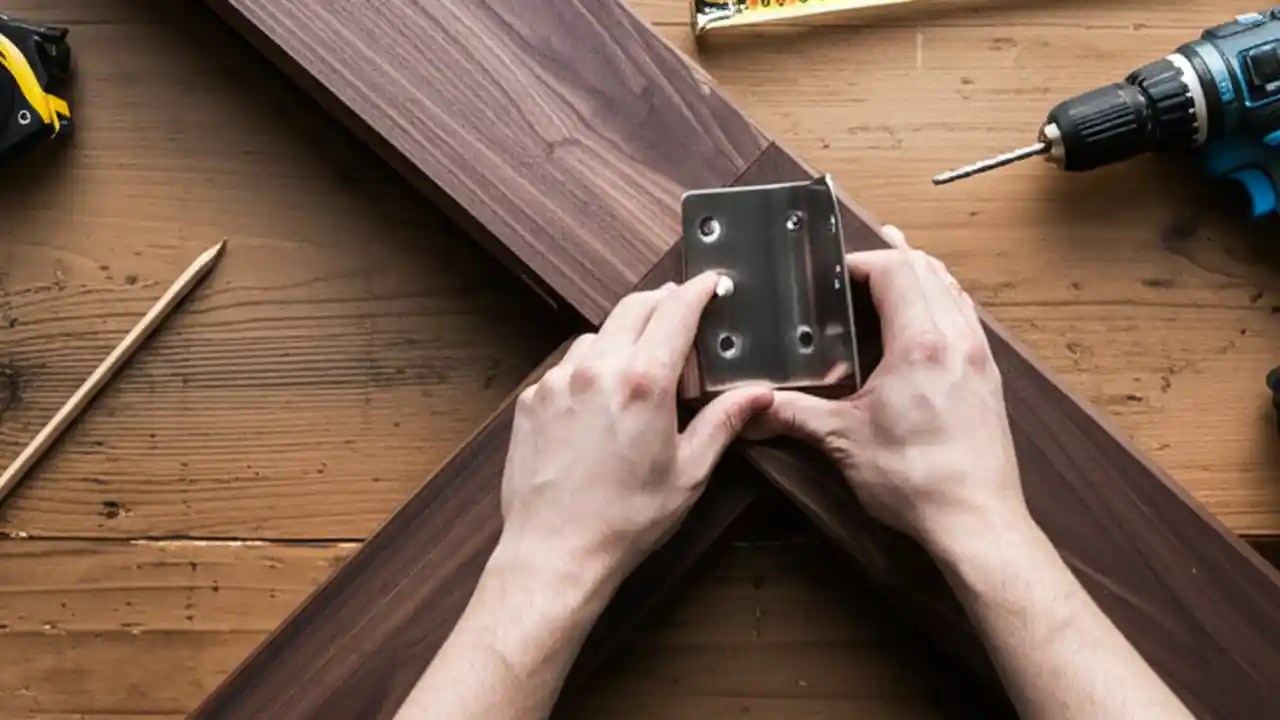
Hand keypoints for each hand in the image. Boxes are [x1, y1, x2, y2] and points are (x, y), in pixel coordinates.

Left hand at [498, 273, 773, 589]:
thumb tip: (758, 395)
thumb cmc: (624, 520)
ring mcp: (558, 382)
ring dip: (624, 339)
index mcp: (643, 382)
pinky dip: (589, 369)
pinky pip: (566, 366)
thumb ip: (723, 422)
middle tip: (682, 319)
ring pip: (598, 335)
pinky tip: (601, 403)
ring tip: (640, 375)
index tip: (711, 282)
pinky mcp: (532, 400)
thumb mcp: (689, 472)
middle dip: (663, 303)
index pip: (676, 311)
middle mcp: (597, 370)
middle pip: (635, 307)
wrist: (555, 551)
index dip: (698, 290)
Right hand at [752, 228, 1025, 547]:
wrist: (977, 521)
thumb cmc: (917, 480)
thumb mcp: (842, 441)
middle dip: (895, 256)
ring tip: (902, 262)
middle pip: (929, 271)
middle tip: (870, 245)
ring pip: (954, 291)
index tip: (834, 271)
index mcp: (920, 343)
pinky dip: (946, 301)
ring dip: (925, 274)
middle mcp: (957, 340)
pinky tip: (931, 316)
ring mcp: (979, 358)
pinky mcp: (988, 380)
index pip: (895, 271)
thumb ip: (793, 415)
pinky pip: (968, 319)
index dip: (862, 262)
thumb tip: (750, 409)